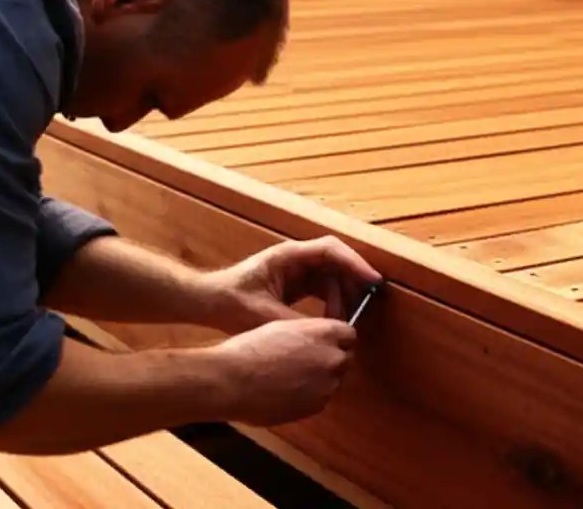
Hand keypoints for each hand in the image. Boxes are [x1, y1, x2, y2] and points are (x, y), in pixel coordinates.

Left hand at [203, 237, 383, 333]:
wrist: (210, 301)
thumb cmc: (230, 302)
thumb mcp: (264, 316)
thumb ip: (297, 322)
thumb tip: (327, 332)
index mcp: (288, 256)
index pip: (330, 249)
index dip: (355, 263)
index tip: (372, 280)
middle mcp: (295, 258)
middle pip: (336, 262)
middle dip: (353, 281)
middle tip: (366, 305)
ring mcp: (296, 270)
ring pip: (332, 276)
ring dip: (343, 295)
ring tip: (347, 320)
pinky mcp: (295, 284)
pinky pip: (323, 288)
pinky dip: (332, 302)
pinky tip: (334, 321)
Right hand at [210, 317, 355, 425]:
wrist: (234, 381)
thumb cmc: (251, 348)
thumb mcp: (282, 328)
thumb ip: (308, 335)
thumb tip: (315, 343)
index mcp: (324, 333)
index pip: (349, 334)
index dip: (337, 339)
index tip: (326, 342)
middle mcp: (332, 358)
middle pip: (345, 359)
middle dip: (331, 360)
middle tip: (307, 362)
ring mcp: (327, 386)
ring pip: (333, 381)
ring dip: (320, 379)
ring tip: (292, 378)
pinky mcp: (316, 407)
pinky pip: (320, 398)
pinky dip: (309, 396)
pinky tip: (286, 392)